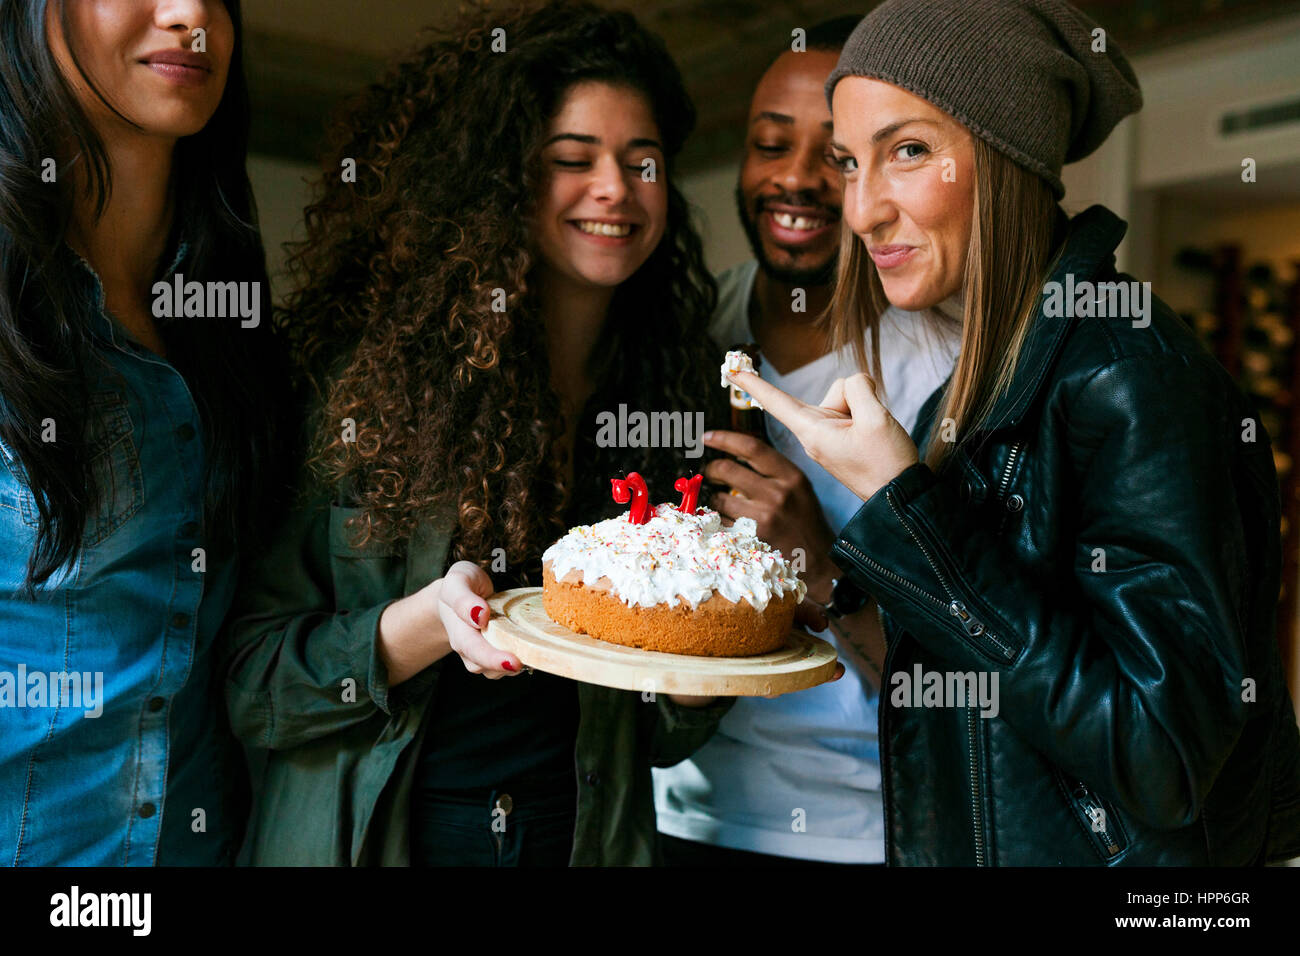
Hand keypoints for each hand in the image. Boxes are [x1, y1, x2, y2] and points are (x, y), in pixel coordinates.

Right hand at [436, 561, 521, 678]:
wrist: (461, 595)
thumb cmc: (462, 585)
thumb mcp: (457, 581)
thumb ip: (463, 598)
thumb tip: (480, 615)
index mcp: (458, 630)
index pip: (472, 649)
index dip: (491, 658)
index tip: (512, 661)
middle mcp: (468, 648)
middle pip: (484, 666)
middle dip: (504, 667)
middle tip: (524, 663)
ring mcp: (481, 654)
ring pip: (496, 670)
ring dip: (512, 664)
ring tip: (530, 649)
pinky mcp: (496, 654)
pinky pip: (507, 664)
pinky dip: (520, 658)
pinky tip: (530, 647)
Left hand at [702, 430, 839, 603]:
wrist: (819, 562)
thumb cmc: (805, 523)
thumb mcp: (799, 489)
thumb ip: (772, 470)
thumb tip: (734, 453)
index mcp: (791, 476)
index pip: (751, 447)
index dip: (724, 439)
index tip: (707, 438)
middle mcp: (777, 494)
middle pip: (727, 469)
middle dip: (711, 469)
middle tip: (710, 473)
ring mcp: (762, 517)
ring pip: (719, 499)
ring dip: (715, 499)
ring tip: (725, 504)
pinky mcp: (750, 539)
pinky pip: (720, 523)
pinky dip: (717, 521)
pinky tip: (728, 523)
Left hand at [725, 369, 917, 502]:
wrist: (899, 499)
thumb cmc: (887, 464)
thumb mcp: (877, 419)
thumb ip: (858, 389)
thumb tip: (852, 384)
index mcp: (813, 431)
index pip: (777, 401)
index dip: (753, 383)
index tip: (731, 369)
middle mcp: (812, 434)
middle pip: (832, 393)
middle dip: (854, 398)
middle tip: (869, 428)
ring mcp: (824, 438)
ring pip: (844, 400)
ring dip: (863, 409)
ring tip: (873, 437)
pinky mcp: (837, 441)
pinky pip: (850, 412)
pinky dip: (865, 416)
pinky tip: (872, 439)